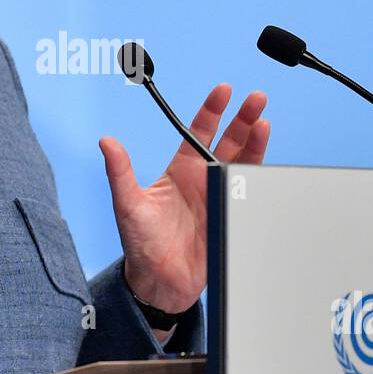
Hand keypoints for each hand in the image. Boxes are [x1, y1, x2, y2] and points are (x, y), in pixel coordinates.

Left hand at [99, 85, 269, 314]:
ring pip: (243, 163)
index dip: (212, 110)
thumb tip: (106, 143)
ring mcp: (219, 197)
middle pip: (229, 142)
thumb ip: (120, 172)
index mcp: (180, 172)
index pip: (198, 133)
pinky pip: (249, 191)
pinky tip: (266, 161)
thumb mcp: (127, 204)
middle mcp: (202, 180)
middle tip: (256, 98)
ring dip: (255, 143)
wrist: (159, 282)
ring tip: (264, 122)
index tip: (224, 90)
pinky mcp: (230, 216)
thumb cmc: (140, 244)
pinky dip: (259, 175)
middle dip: (243, 119)